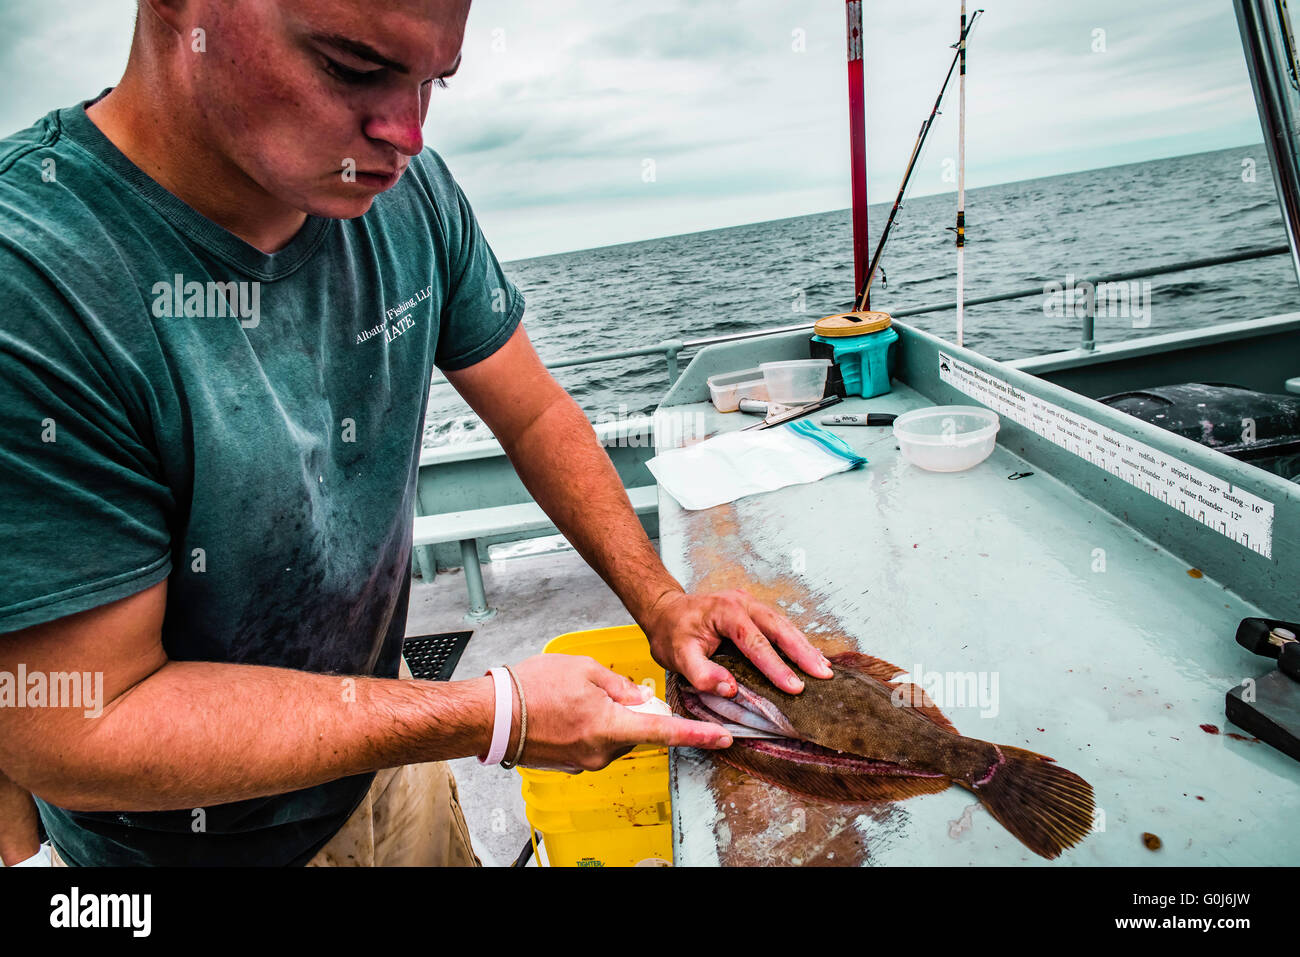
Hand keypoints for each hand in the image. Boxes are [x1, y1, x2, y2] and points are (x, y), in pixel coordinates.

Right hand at [504, 653, 732, 771]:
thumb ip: (621, 686)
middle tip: (617, 689)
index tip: (723, 739)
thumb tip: (641, 699)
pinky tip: (571, 710)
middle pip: (638, 733)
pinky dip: (593, 726)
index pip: (665, 733)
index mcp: (610, 727)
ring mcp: (586, 762)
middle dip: (637, 713)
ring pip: (616, 737)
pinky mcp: (572, 764)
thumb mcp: (584, 671)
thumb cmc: (532, 688)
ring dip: (611, 717)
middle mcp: (602, 752)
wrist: (492, 715)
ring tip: (579, 697)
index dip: (697, 736)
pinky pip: (595, 743)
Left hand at [642, 588, 833, 696]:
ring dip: (804, 647)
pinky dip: (796, 642)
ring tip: (824, 668)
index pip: (755, 641)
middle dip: (802, 652)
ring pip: (784, 625)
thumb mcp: (677, 656)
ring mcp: (750, 604)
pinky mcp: (754, 612)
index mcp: (724, 611)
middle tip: (823, 674)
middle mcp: (742, 603)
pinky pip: (779, 626)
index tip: (794, 687)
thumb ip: (701, 673)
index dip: (776, 666)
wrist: (666, 610)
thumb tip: (730, 689)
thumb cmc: (671, 633)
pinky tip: (809, 656)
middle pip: (779, 627)